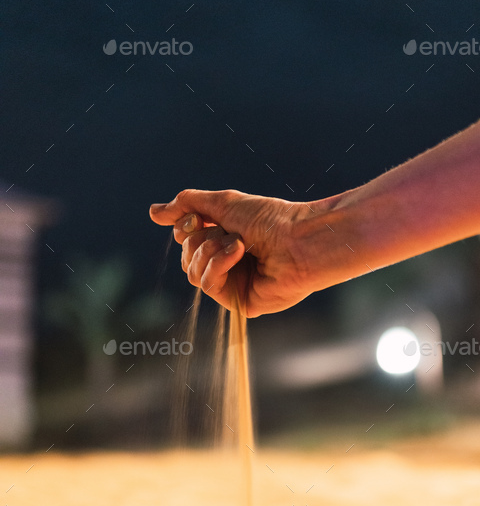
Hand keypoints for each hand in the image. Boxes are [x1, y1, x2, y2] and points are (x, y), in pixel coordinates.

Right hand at [149, 188, 320, 316]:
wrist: (300, 239)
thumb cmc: (271, 219)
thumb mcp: (223, 203)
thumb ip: (188, 204)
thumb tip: (153, 212)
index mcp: (227, 241)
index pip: (187, 238)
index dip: (185, 226)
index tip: (194, 217)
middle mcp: (230, 264)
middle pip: (187, 256)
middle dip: (200, 239)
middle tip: (225, 230)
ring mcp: (235, 284)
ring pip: (192, 271)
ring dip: (210, 250)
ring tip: (238, 242)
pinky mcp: (240, 302)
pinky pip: (207, 284)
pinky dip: (217, 264)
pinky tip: (238, 251)